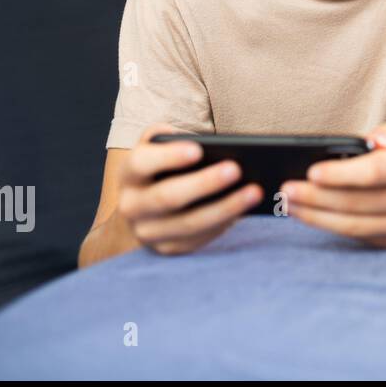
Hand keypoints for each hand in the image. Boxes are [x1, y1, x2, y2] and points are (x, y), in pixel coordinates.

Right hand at [119, 122, 261, 255]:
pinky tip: (245, 210)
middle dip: (204, 183)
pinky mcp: (167, 249)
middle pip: (168, 196)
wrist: (143, 210)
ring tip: (255, 191)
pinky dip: (223, 224)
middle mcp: (132, 205)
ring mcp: (148, 232)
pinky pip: (198, 239)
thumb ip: (166, 138)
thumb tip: (192, 138)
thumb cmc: (161, 169)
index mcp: (130, 174)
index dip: (168, 157)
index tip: (198, 149)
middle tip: (236, 169)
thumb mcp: (156, 150)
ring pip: (189, 223)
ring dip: (225, 208)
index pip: (141, 163)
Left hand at [280, 120, 385, 247]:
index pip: (376, 172)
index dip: (343, 174)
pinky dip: (331, 227)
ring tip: (289, 205)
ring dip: (317, 217)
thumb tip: (368, 141)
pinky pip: (360, 236)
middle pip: (358, 202)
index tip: (312, 172)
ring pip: (354, 225)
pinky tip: (310, 216)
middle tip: (286, 190)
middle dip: (317, 198)